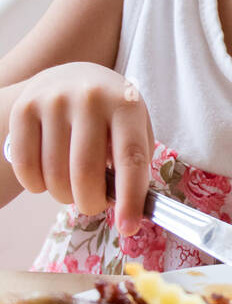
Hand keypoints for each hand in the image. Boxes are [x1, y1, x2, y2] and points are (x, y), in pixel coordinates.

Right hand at [6, 63, 154, 235]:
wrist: (71, 75)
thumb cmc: (110, 114)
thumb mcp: (134, 127)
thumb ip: (135, 165)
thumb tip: (129, 215)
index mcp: (125, 105)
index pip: (130, 160)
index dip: (129, 199)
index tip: (127, 227)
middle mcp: (90, 98)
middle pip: (86, 174)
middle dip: (90, 203)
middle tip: (93, 203)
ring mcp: (54, 101)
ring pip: (54, 176)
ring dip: (63, 196)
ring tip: (71, 185)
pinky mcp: (24, 109)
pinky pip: (26, 167)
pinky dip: (36, 185)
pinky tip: (47, 176)